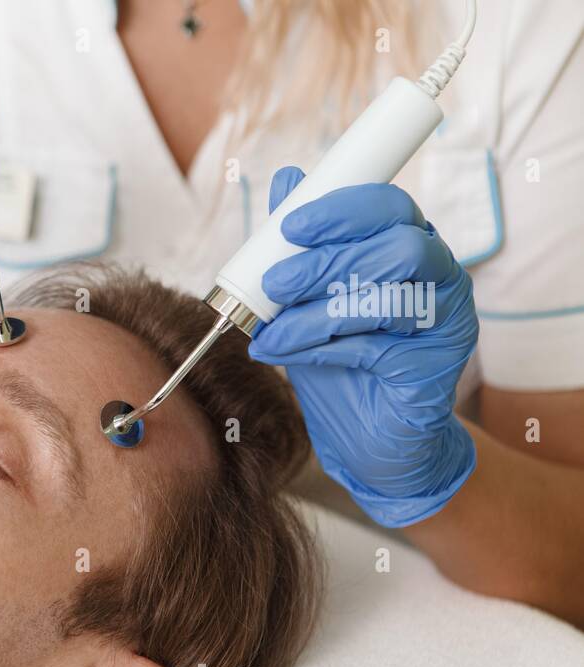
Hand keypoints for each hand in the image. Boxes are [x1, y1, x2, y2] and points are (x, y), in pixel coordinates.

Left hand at [247, 166, 478, 527]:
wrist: (366, 435)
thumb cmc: (340, 359)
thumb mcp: (307, 297)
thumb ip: (300, 243)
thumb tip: (286, 180)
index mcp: (408, 245)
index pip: (390, 207)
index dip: (343, 210)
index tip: (292, 225)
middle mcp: (436, 274)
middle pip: (395, 247)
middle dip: (325, 264)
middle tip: (274, 284)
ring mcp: (444, 319)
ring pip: (389, 296)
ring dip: (318, 313)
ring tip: (272, 333)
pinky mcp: (438, 362)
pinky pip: (379, 346)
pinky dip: (323, 349)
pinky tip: (289, 356)